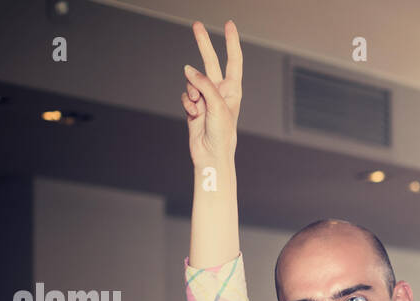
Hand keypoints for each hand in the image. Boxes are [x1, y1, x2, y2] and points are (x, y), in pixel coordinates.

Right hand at [182, 20, 242, 167]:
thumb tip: (188, 69)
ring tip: (199, 109)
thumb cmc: (222, 134)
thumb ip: (204, 84)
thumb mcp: (217, 105)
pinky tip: (194, 116)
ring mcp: (205, 98)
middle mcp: (220, 91)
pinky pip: (185, 96)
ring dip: (192, 94)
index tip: (229, 25)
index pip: (233, 61)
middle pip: (210, 62)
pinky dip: (187, 104)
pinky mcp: (194, 106)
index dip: (231, 42)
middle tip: (196, 25)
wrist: (211, 156)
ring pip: (192, 82)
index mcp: (233, 90)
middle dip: (203, 44)